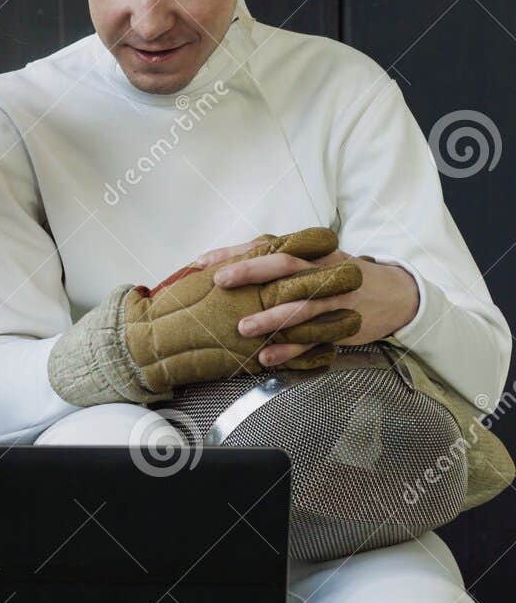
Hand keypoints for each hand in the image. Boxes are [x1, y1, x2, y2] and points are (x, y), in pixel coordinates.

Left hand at [196, 235, 419, 366]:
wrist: (394, 294)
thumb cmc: (336, 275)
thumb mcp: (309, 259)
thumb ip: (263, 255)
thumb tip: (207, 260)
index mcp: (311, 252)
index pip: (270, 245)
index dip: (238, 253)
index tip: (207, 263)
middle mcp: (323, 271)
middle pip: (286, 267)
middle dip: (252, 273)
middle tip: (222, 284)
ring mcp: (335, 299)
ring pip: (302, 306)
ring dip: (271, 318)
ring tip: (242, 329)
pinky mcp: (343, 325)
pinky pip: (315, 338)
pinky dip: (290, 349)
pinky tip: (267, 357)